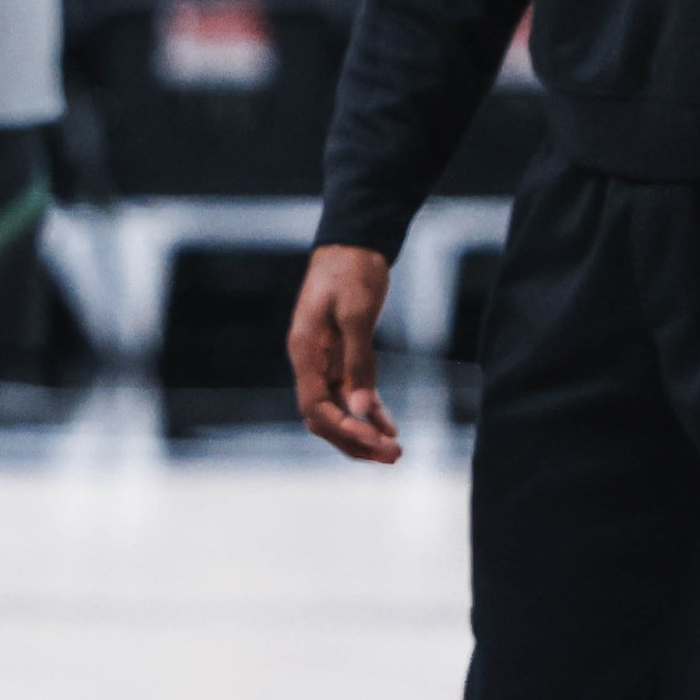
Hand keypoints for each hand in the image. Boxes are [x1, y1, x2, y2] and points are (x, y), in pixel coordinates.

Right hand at [291, 244, 398, 463]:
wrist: (353, 242)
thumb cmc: (351, 271)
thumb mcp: (357, 314)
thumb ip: (358, 363)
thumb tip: (361, 410)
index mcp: (305, 352)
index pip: (316, 408)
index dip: (344, 429)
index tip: (376, 441)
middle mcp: (310, 362)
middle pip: (324, 418)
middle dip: (355, 441)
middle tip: (392, 456)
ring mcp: (325, 360)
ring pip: (339, 410)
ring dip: (364, 433)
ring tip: (394, 451)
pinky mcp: (341, 355)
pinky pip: (351, 393)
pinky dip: (369, 412)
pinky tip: (389, 426)